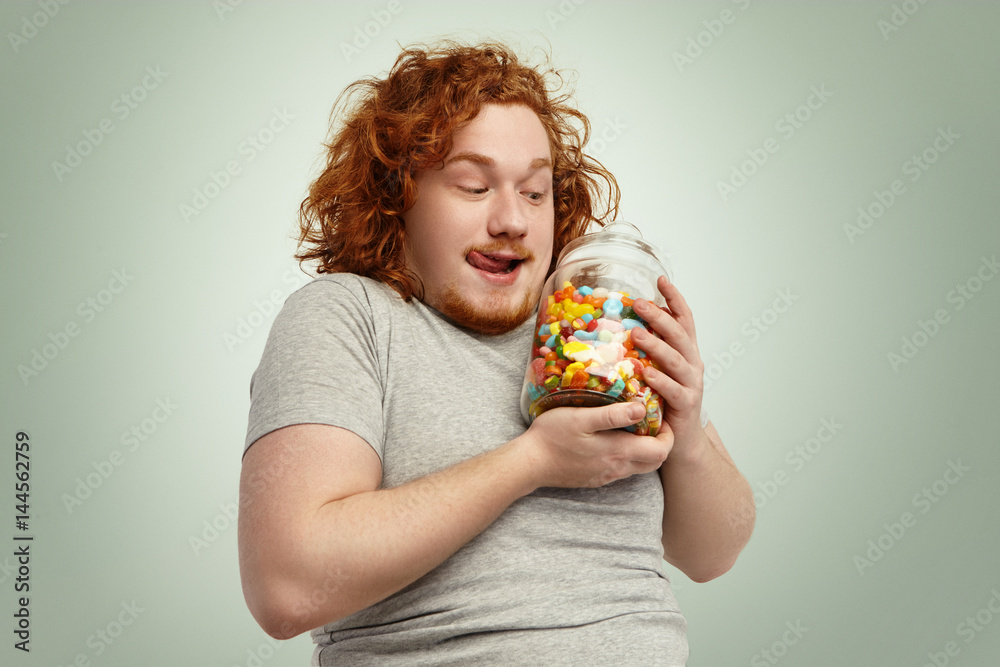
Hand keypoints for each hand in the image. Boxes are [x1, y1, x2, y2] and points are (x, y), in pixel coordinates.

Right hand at [521, 401, 672, 488]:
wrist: (529, 464)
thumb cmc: (552, 436)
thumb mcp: (580, 418)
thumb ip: (612, 415)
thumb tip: (641, 408)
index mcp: (617, 452)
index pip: (661, 451)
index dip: (668, 435)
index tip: (660, 416)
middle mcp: (616, 468)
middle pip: (655, 462)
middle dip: (661, 442)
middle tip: (652, 421)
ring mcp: (606, 476)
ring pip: (639, 467)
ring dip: (644, 449)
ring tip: (634, 428)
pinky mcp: (596, 479)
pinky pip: (621, 470)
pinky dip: (627, 456)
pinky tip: (613, 440)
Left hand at [630, 276, 706, 459]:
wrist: (681, 440)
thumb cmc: (663, 400)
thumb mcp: (657, 369)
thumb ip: (649, 348)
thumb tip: (624, 322)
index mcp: (686, 351)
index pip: (684, 319)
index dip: (674, 298)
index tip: (660, 279)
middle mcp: (692, 363)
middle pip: (679, 334)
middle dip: (660, 317)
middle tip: (640, 303)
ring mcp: (692, 384)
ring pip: (677, 359)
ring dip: (656, 344)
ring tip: (636, 333)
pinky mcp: (686, 404)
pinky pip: (674, 390)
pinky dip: (661, 379)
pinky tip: (646, 371)